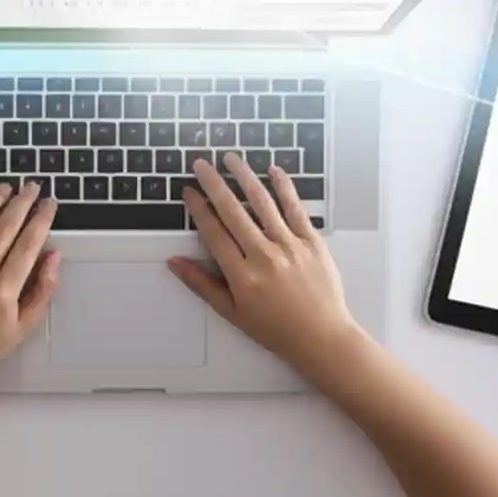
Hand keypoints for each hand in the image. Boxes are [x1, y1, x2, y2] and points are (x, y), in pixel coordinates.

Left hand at [0, 182, 60, 390]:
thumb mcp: (23, 327)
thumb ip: (43, 290)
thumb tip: (54, 256)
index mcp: (4, 291)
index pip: (29, 243)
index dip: (42, 219)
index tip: (49, 204)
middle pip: (6, 227)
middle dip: (22, 202)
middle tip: (32, 187)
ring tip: (5, 188)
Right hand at [168, 154, 358, 377]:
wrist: (321, 338)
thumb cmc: (277, 329)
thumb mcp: (232, 312)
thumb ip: (202, 284)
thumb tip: (175, 263)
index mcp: (242, 276)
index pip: (213, 232)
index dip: (198, 208)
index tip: (189, 192)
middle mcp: (264, 257)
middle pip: (232, 211)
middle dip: (213, 183)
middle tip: (201, 164)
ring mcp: (289, 246)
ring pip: (262, 202)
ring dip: (244, 176)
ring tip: (231, 159)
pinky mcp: (311, 242)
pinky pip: (294, 208)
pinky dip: (284, 187)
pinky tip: (274, 170)